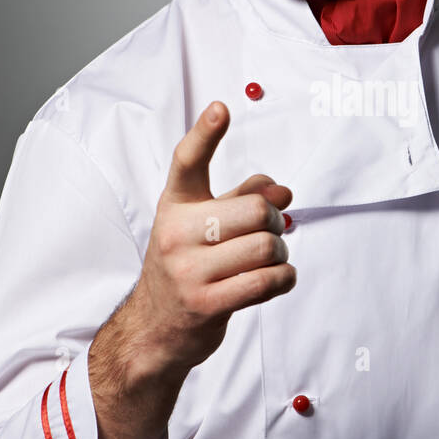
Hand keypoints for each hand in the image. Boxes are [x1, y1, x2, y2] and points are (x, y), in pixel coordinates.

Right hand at [127, 99, 295, 383]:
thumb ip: (240, 198)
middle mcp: (175, 233)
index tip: (222, 109)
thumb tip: (282, 188)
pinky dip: (284, 278)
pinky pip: (268, 280)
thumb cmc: (187, 267)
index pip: (188, 162)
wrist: (155, 328)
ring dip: (281, 253)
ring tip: (270, 260)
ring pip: (267, 246)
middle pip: (256, 210)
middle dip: (275, 221)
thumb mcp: (202, 225)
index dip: (206, 134)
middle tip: (271, 232)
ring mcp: (189, 271)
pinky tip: (276, 279)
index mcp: (174, 206)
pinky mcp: (207, 304)